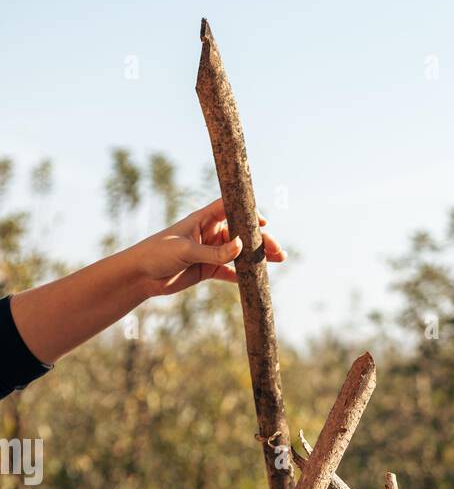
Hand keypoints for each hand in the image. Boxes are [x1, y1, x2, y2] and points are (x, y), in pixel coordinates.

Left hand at [129, 198, 287, 296]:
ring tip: (277, 260)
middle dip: (259, 241)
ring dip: (256, 257)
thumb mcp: (186, 250)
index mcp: (203, 220)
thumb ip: (214, 252)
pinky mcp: (207, 270)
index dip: (248, 212)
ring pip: (239, 253)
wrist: (140, 275)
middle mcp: (209, 234)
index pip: (229, 208)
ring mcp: (210, 252)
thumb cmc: (157, 253)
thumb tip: (241, 247)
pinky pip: (230, 272)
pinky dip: (243, 275)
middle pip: (241, 233)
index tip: (264, 223)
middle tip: (277, 250)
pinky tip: (256, 279)